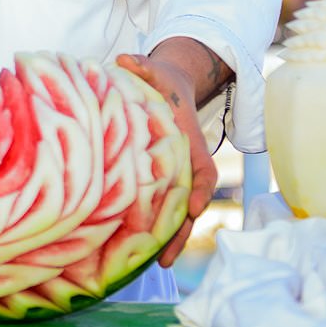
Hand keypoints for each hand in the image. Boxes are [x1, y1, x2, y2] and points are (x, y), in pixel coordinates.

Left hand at [116, 51, 217, 269]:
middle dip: (182, 231)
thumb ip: (141, 66)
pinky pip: (166, 207)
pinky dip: (160, 228)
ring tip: (159, 265)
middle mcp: (187, 162)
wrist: (171, 84)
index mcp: (189, 140)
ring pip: (180, 212)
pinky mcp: (165, 180)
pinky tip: (143, 251)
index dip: (199, 191)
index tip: (192, 209)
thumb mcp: (153, 69)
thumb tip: (123, 60)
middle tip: (166, 259)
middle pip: (193, 203)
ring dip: (172, 238)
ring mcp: (178, 174)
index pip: (202, 170)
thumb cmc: (161, 80)